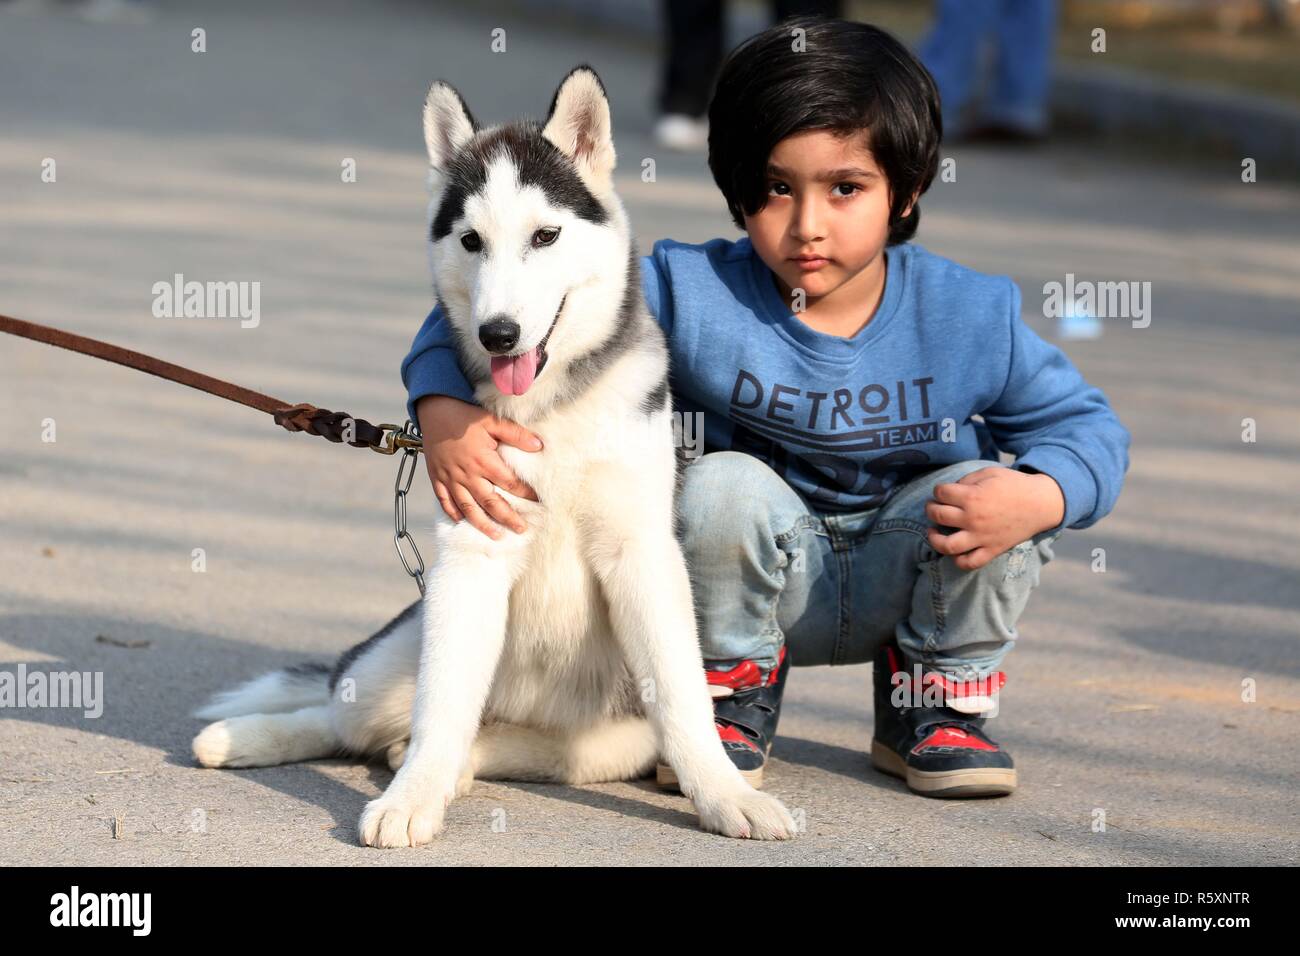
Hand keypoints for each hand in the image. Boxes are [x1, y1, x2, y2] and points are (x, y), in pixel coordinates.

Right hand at [415, 395, 542, 539]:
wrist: (433, 410)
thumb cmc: (465, 416)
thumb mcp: (493, 421)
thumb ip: (516, 434)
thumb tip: (539, 446)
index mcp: (484, 461)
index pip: (510, 483)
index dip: (526, 494)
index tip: (539, 502)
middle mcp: (467, 474)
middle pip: (491, 503)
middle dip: (508, 518)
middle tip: (521, 530)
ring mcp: (451, 479)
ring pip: (468, 508)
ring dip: (483, 524)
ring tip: (496, 535)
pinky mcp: (437, 479)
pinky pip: (445, 502)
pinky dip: (453, 513)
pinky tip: (461, 522)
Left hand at [924, 466, 1064, 570]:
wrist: (1040, 503)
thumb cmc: (1014, 485)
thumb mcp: (989, 473)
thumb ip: (966, 480)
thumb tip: (950, 491)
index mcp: (972, 497)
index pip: (941, 493)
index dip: (938, 490)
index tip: (942, 491)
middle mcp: (973, 518)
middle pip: (938, 515)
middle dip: (930, 509)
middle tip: (934, 507)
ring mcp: (981, 537)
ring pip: (947, 545)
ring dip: (934, 539)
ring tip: (932, 532)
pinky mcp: (992, 550)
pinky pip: (970, 563)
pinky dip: (958, 561)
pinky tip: (954, 551)